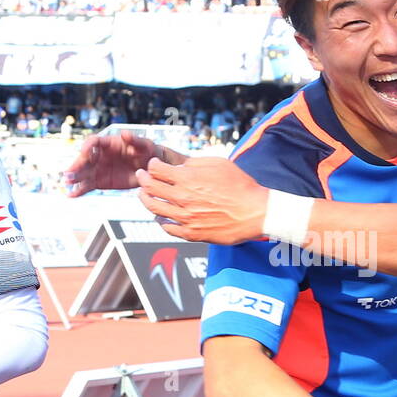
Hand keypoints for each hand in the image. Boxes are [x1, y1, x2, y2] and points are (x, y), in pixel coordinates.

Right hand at [63, 130, 167, 194]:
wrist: (150, 168)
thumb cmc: (146, 152)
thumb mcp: (144, 145)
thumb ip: (134, 140)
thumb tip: (125, 133)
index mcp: (108, 143)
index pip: (93, 142)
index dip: (87, 147)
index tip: (85, 153)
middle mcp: (99, 156)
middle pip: (84, 159)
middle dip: (76, 166)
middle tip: (68, 174)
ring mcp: (98, 169)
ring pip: (84, 174)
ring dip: (75, 179)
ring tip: (67, 184)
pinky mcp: (100, 181)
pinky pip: (88, 186)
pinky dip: (79, 190)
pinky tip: (71, 195)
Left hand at [136, 157, 267, 244]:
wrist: (255, 212)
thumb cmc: (240, 186)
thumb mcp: (218, 164)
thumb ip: (194, 162)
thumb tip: (178, 164)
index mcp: (187, 179)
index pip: (157, 170)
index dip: (152, 165)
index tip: (152, 165)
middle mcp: (182, 199)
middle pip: (150, 188)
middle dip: (142, 179)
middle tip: (141, 176)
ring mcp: (185, 218)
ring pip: (154, 209)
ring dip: (145, 199)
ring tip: (143, 195)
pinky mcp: (192, 233)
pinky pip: (168, 228)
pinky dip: (160, 221)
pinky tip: (160, 218)